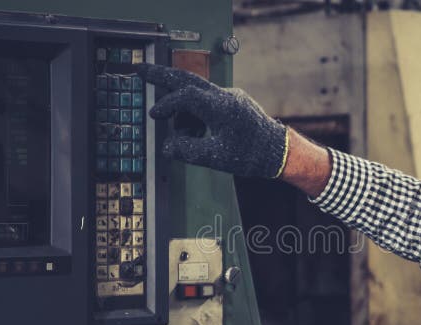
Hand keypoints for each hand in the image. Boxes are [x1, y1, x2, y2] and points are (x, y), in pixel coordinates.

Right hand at [137, 63, 288, 177]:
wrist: (280, 151)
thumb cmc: (252, 155)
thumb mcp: (216, 158)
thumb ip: (187, 151)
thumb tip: (166, 147)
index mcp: (220, 107)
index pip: (185, 95)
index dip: (166, 104)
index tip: (155, 115)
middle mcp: (224, 96)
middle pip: (187, 79)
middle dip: (161, 75)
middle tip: (140, 69)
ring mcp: (229, 97)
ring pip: (196, 95)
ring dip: (184, 112)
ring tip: (186, 137)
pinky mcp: (232, 103)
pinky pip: (207, 103)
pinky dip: (196, 115)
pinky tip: (199, 134)